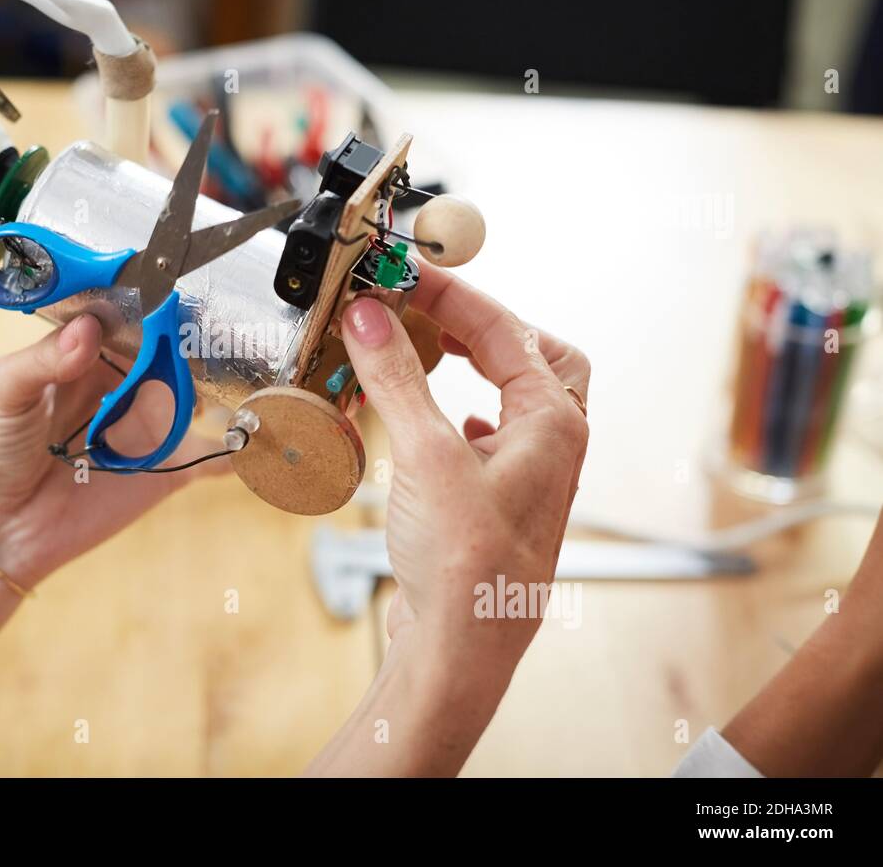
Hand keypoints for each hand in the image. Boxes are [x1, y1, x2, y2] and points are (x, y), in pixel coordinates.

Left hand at [0, 313, 226, 585]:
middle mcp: (118, 388)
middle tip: (208, 329)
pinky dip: (235, 446)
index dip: (148, 308)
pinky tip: (257, 434)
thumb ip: (45, 357)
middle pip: (167, 353)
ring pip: (191, 395)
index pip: (126, 321)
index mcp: (81, 358)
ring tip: (235, 365)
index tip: (170, 291)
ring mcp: (143, 429)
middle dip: (190, 340)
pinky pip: (206, 457)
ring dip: (214, 381)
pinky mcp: (160, 472)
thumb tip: (90, 328)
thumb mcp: (3, 391)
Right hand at [342, 264, 589, 668]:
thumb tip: (372, 317)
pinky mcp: (496, 504)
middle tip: (432, 312)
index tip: (400, 274)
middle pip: (538, 358)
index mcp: (553, 424)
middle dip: (487, 328)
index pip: (506, 330)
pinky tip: (438, 425)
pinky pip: (492, 438)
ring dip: (475, 369)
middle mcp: (553, 446)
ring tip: (427, 354)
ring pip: (516, 398)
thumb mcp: (426, 457)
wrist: (460, 652)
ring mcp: (529, 478)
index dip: (451, 295)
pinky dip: (464, 415)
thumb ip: (399, 379)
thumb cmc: (464, 566)